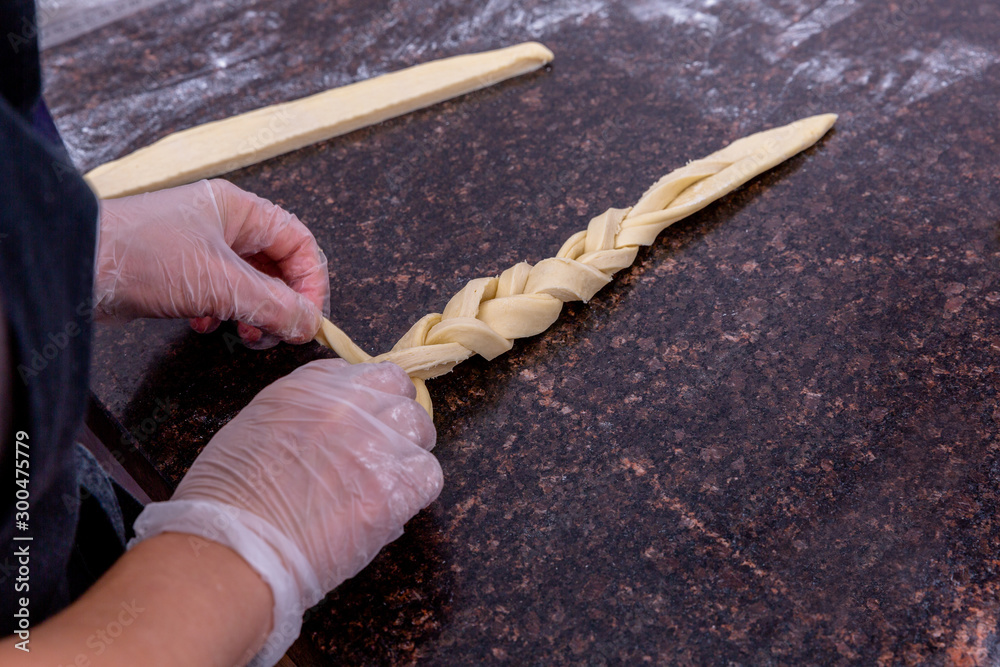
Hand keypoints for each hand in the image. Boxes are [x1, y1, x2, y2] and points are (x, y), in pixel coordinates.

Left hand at [95, 179, 328, 347]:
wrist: (74, 264)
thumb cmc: (142, 256)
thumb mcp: (220, 284)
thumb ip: (272, 305)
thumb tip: (308, 324)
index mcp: (240, 210)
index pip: (298, 243)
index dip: (310, 283)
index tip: (307, 319)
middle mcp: (223, 223)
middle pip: (276, 264)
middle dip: (281, 302)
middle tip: (276, 333)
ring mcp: (199, 246)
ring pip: (248, 282)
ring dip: (253, 311)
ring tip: (245, 334)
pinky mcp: (178, 270)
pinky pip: (218, 292)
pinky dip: (222, 312)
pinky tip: (204, 325)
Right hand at [129, 360, 441, 664]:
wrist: (232, 547)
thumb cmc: (225, 502)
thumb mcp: (253, 432)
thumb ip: (300, 422)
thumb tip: (333, 441)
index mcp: (306, 388)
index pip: (363, 374)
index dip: (370, 400)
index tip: (365, 422)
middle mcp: (346, 404)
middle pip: (398, 393)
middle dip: (394, 420)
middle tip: (381, 453)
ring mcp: (373, 441)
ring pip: (419, 429)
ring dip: (409, 452)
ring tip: (387, 482)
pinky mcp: (393, 485)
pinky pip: (428, 474)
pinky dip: (416, 491)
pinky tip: (392, 507)